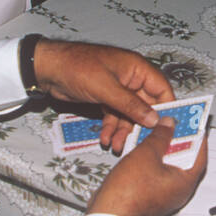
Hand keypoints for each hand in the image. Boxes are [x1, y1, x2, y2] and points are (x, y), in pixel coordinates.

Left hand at [33, 40, 174, 152]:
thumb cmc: (79, 68)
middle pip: (145, 107)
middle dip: (140, 126)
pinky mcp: (105, 98)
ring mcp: (118, 90)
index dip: (166, 109)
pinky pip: (114, 115)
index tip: (168, 130)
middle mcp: (132, 79)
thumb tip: (155, 120)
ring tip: (114, 146)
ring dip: (123, 131)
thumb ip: (131, 105)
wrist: (48, 68)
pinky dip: (110, 127)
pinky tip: (105, 138)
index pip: (162, 90)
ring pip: (128, 115)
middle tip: (138, 145)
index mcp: (138, 69)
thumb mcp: (107, 89)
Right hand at [87, 120, 207, 215]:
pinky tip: (143, 148)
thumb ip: (160, 136)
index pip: (200, 154)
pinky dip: (152, 161)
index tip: (192, 122)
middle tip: (172, 124)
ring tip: (156, 131)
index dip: (197, 136)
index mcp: (185, 182)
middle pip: (184, 160)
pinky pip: (156, 174)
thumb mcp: (147, 154)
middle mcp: (178, 191)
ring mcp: (164, 195)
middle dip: (178, 140)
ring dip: (162, 149)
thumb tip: (170, 124)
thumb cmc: (129, 191)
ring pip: (168, 167)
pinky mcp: (150, 197)